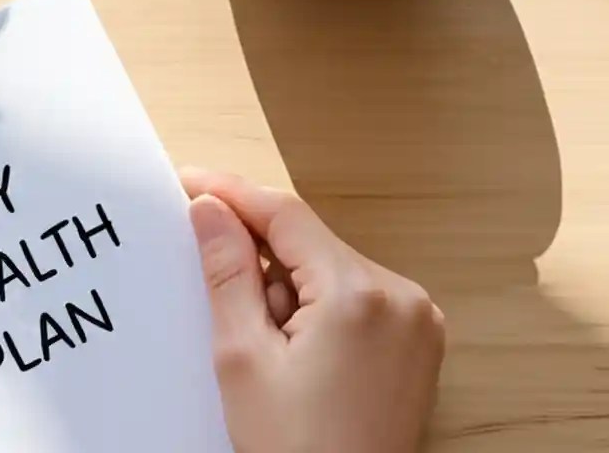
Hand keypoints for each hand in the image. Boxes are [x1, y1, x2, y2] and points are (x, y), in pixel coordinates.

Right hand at [181, 168, 444, 452]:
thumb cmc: (297, 451)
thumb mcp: (242, 357)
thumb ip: (227, 273)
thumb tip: (210, 210)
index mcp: (358, 295)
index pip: (285, 214)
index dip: (232, 193)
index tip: (192, 183)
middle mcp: (400, 296)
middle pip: (308, 242)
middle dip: (257, 261)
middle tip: (223, 304)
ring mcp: (416, 319)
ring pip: (328, 269)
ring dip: (286, 289)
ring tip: (268, 352)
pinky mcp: (417, 340)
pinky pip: (354, 297)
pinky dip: (315, 308)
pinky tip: (294, 353)